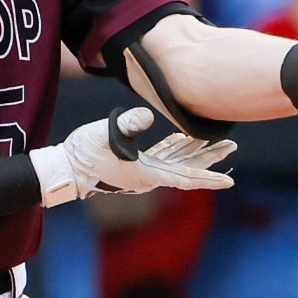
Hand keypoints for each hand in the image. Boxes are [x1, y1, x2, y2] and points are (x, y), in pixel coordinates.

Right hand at [33, 106, 236, 203]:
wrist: (66, 167)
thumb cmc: (85, 152)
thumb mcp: (106, 133)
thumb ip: (128, 124)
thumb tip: (148, 117)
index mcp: (147, 174)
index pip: (185, 178)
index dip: (208, 178)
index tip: (229, 181)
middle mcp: (150, 176)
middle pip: (187, 168)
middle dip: (210, 159)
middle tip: (231, 146)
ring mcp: (144, 171)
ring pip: (178, 161)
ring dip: (197, 152)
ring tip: (219, 142)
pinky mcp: (137, 163)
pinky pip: (164, 156)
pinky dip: (178, 147)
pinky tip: (187, 139)